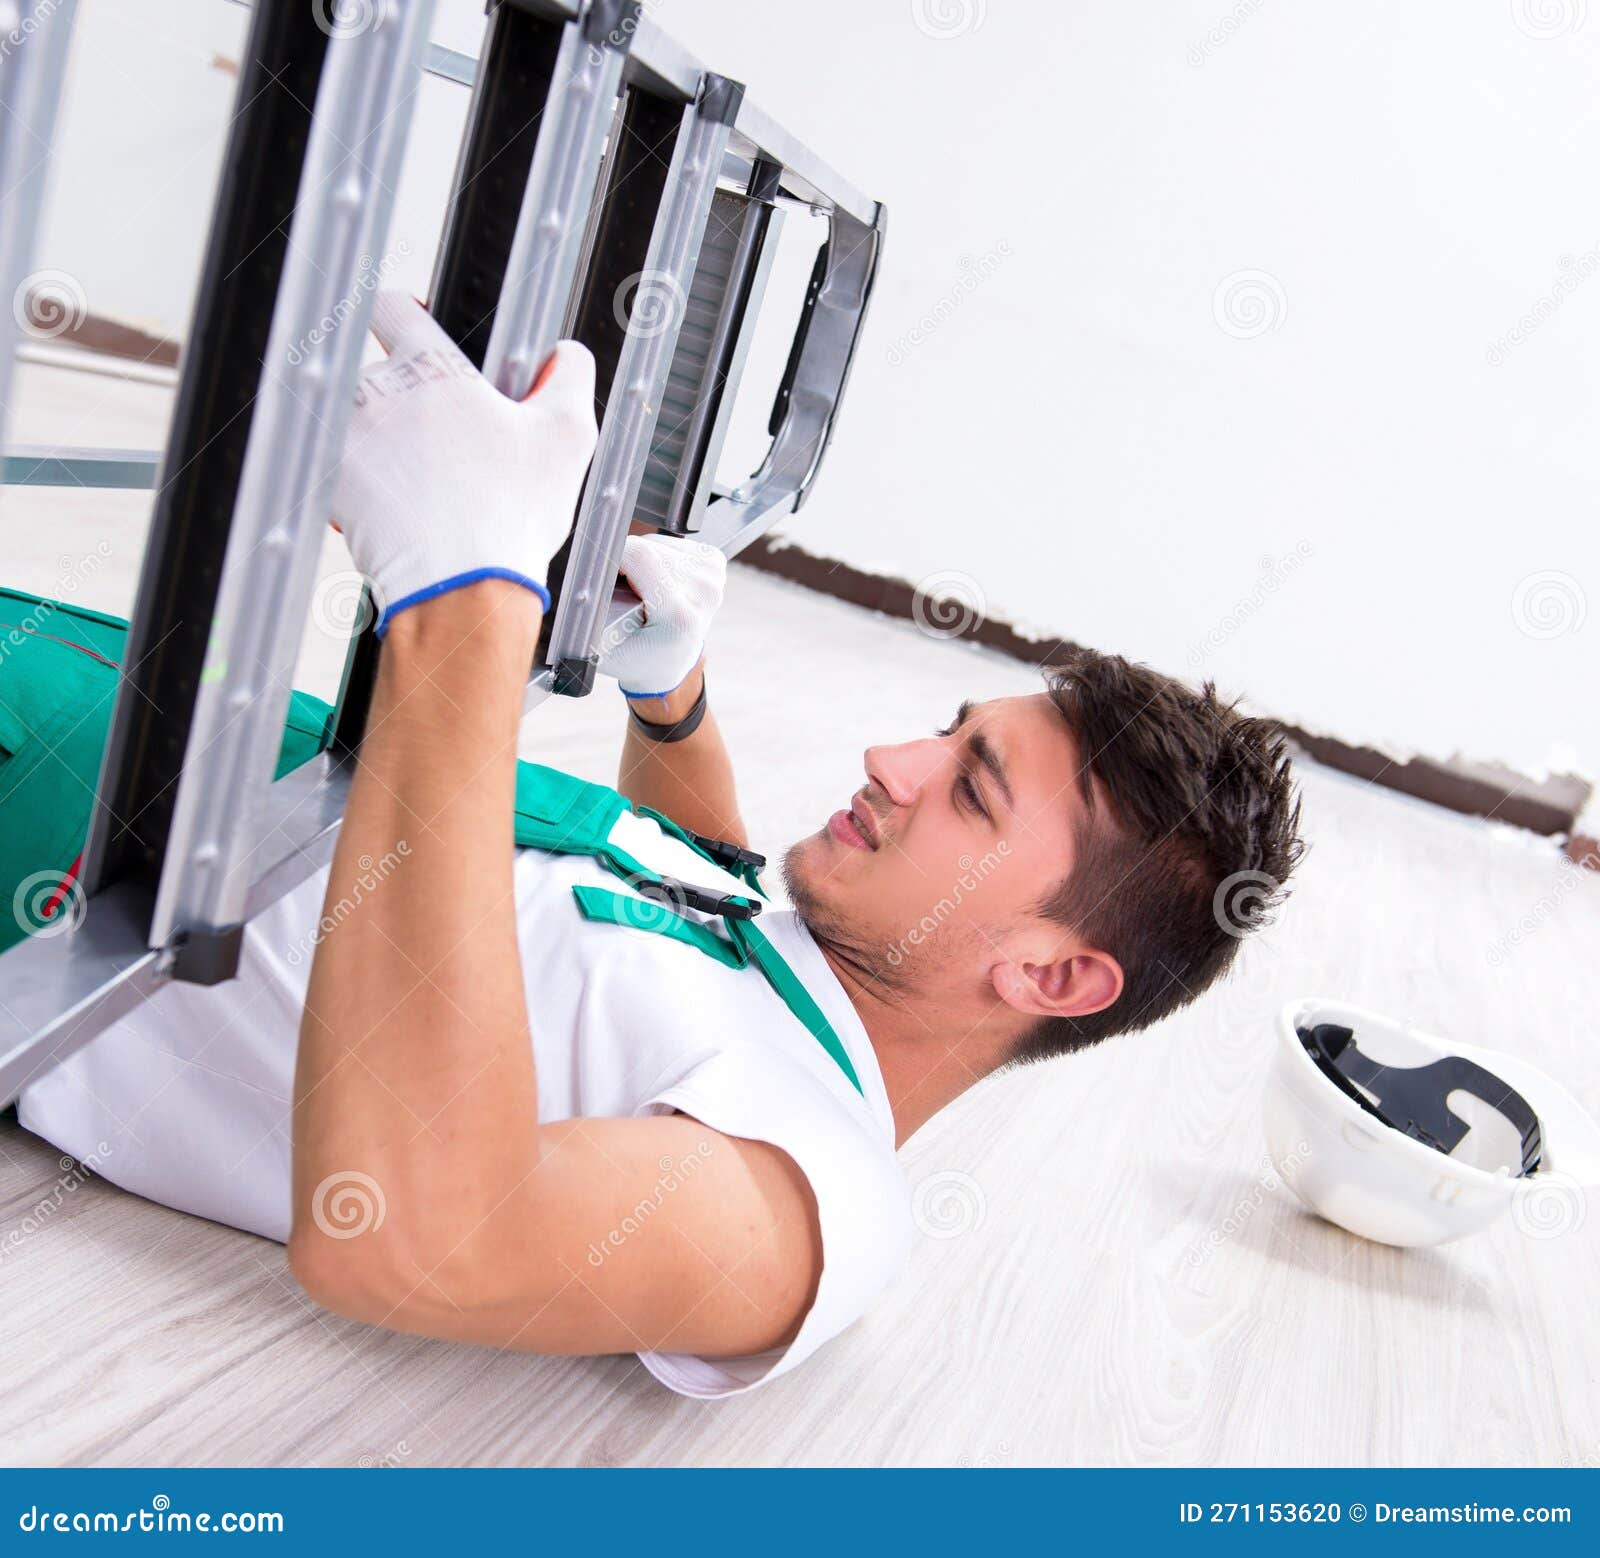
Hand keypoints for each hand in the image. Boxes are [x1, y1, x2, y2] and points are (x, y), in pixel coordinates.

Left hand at [331, 291, 596, 635]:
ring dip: (375, 442)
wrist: (461, 588)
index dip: (406, 318)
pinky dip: (358, 486)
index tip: (418, 338)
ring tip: (414, 482)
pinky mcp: (327, 484)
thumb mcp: (568, 437)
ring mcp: (345, 438)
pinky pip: (335, 471)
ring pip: (352, 423)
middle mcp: (378, 393)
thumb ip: (571, 377)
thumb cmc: (512, 514)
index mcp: (431, 368)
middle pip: (374, 374)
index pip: (393, 308)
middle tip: (435, 439)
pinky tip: (394, 511)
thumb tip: (565, 354)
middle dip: (400, 400)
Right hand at [598, 534, 725, 697]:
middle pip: (647, 547)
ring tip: (641, 590)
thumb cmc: (634, 659)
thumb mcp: (600, 648)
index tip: (601, 573)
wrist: (666, 665)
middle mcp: (703, 593)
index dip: (612, 556)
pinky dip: (657, 557)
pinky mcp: (714, 563)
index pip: (639, 556)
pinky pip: (672, 544)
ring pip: (657, 543)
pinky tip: (658, 582)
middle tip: (622, 591)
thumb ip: (589, 616)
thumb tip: (578, 580)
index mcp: (680, 617)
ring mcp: (712, 577)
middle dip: (625, 561)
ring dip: (641, 560)